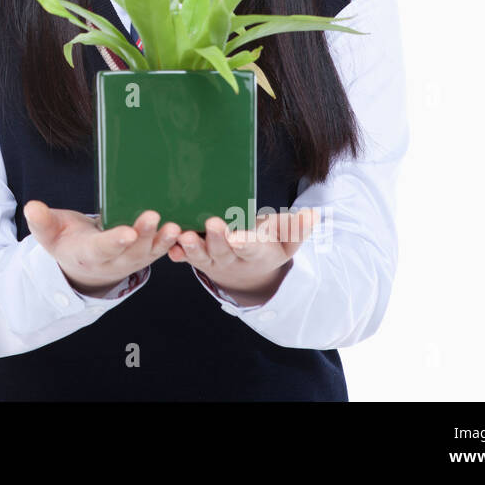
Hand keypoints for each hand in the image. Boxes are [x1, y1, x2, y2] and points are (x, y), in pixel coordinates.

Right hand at [24, 200, 180, 296]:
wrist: (84, 263)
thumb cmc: (67, 240)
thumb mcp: (49, 233)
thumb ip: (42, 222)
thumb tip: (31, 207)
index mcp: (88, 254)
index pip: (102, 249)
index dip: (114, 242)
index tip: (126, 233)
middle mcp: (113, 261)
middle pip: (131, 252)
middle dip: (143, 236)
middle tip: (153, 217)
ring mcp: (132, 260)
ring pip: (150, 253)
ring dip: (163, 241)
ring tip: (175, 227)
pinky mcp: (146, 254)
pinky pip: (161, 250)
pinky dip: (174, 243)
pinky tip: (186, 228)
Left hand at [167, 209, 319, 300]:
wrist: (246, 270)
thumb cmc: (267, 244)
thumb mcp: (285, 240)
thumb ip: (296, 228)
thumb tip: (313, 215)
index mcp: (255, 252)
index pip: (251, 248)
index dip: (245, 243)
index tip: (239, 237)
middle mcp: (231, 258)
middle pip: (222, 250)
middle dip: (217, 238)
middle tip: (212, 223)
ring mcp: (211, 259)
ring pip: (200, 256)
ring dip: (192, 247)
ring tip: (184, 236)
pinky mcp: (195, 256)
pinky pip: (184, 257)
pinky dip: (177, 254)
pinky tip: (171, 248)